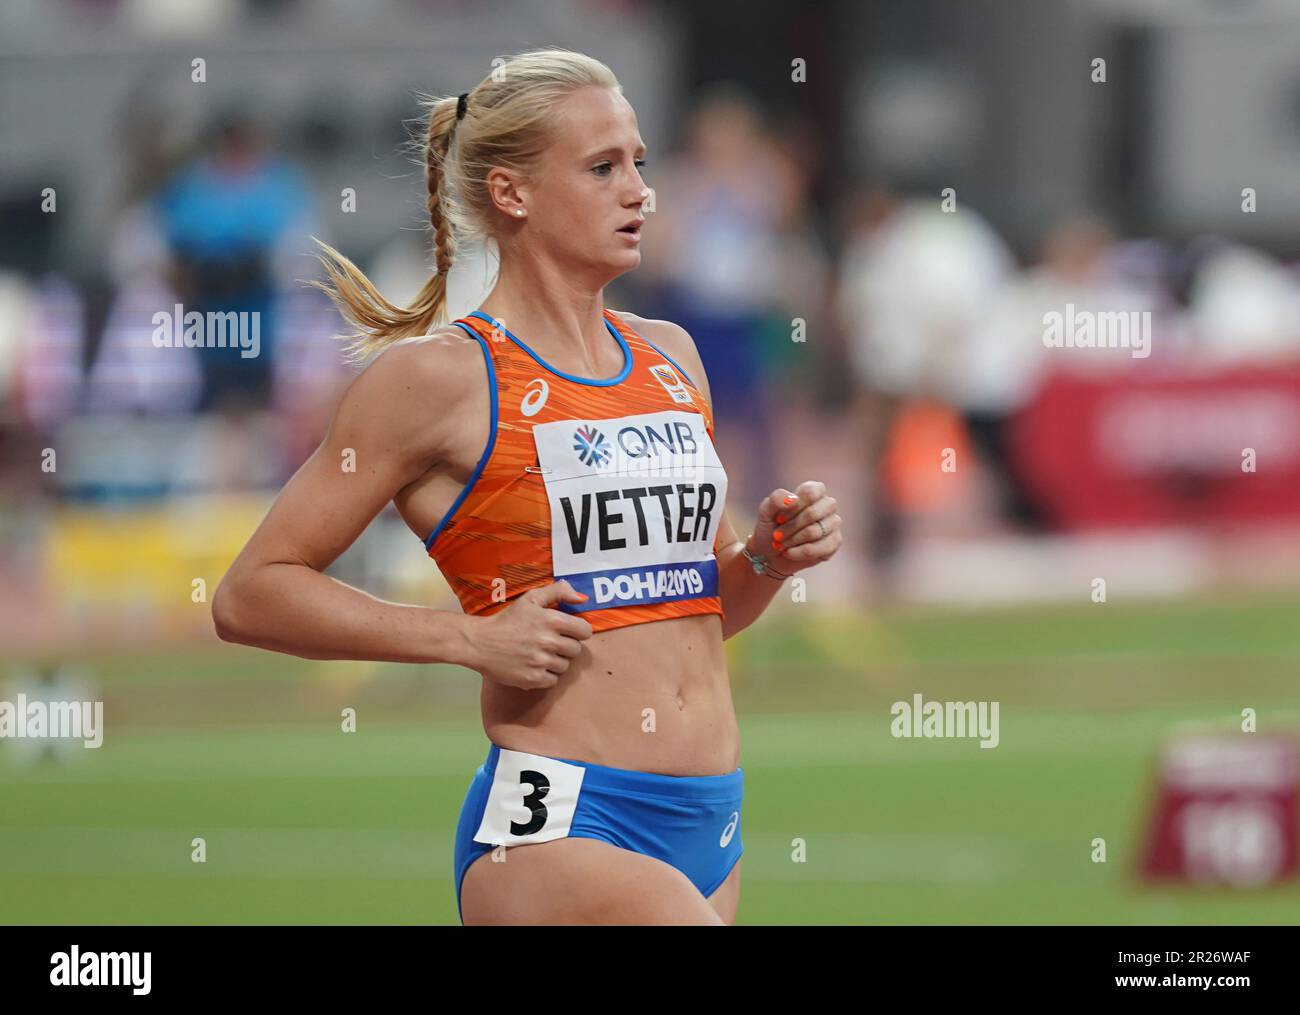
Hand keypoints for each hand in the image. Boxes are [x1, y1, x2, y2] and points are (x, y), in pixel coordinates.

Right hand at [468, 581, 593, 689]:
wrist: (479, 642)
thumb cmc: (506, 620)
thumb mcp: (530, 599)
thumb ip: (558, 592)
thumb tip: (582, 599)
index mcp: (551, 620)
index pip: (585, 631)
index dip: (578, 631)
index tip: (568, 632)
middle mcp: (548, 642)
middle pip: (576, 650)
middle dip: (566, 646)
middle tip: (549, 643)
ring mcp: (540, 662)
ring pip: (565, 666)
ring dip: (556, 661)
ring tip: (539, 654)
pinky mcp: (532, 679)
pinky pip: (553, 680)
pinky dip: (546, 675)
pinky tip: (533, 666)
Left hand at [748, 480, 841, 575]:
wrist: (770, 553)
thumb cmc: (771, 527)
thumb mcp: (766, 511)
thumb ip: (776, 499)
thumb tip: (793, 499)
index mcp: (813, 491)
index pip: (810, 492)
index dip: (792, 508)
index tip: (778, 519)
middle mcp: (827, 504)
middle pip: (812, 513)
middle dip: (790, 527)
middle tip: (776, 535)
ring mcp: (833, 523)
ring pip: (814, 532)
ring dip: (792, 540)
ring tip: (781, 544)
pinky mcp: (835, 542)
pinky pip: (820, 548)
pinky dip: (799, 552)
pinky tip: (790, 552)